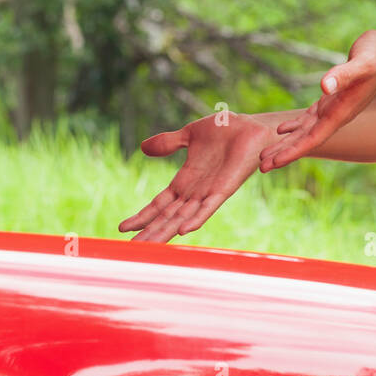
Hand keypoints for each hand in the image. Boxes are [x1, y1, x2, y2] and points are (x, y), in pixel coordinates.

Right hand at [118, 112, 269, 242]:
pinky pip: (209, 207)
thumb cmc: (226, 130)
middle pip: (167, 217)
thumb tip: (142, 148)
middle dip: (150, 233)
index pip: (159, 203)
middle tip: (130, 250)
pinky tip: (184, 231)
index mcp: (186, 180)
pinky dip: (196, 219)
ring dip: (167, 232)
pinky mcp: (225, 188)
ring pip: (183, 217)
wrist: (252, 125)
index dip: (142, 215)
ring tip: (149, 247)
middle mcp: (195, 191)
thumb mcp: (190, 134)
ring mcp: (209, 192)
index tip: (122, 228)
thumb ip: (168, 143)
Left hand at [259, 28, 375, 170]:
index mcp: (341, 112)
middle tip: (262, 166)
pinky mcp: (332, 98)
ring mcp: (334, 108)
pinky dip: (295, 125)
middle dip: (285, 152)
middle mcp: (337, 115)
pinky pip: (310, 117)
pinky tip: (282, 129)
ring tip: (267, 154)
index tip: (274, 162)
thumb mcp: (362, 63)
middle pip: (306, 139)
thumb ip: (344, 75)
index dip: (293, 150)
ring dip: (286, 143)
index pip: (314, 137)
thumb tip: (324, 86)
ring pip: (305, 131)